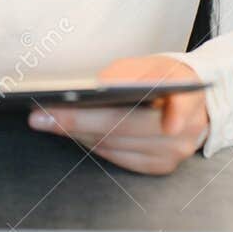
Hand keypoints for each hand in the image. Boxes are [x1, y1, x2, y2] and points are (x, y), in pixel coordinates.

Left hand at [26, 55, 209, 174]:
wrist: (192, 100)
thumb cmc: (165, 78)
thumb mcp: (148, 64)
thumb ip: (123, 75)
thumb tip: (92, 91)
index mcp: (187, 95)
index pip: (151, 105)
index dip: (111, 111)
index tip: (74, 106)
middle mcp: (185, 130)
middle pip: (123, 129)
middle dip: (78, 122)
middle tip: (40, 116)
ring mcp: (173, 153)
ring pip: (114, 145)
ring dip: (78, 133)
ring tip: (47, 119)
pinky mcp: (159, 167)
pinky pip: (117, 157)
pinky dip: (92, 142)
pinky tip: (71, 130)